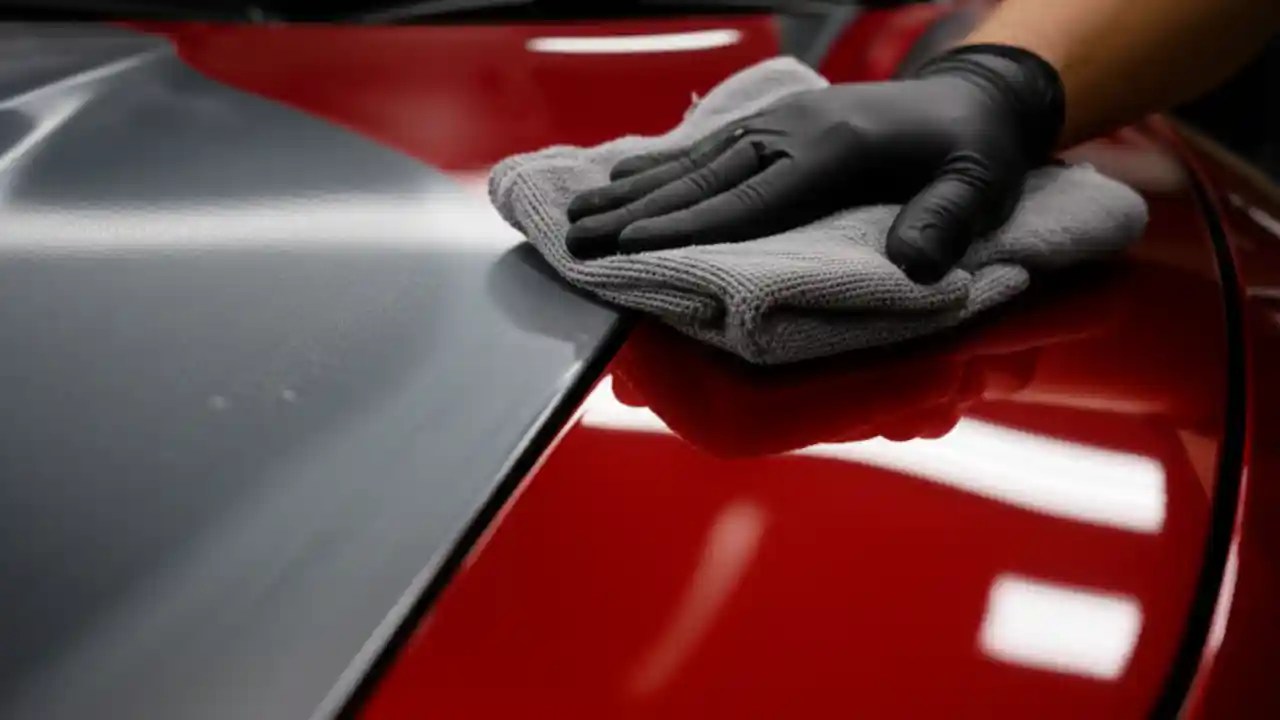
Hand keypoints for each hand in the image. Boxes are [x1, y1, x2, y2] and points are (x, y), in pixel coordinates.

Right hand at [566, 44, 1064, 282]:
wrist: (972, 99)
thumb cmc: (973, 154)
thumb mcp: (980, 184)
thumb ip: (949, 220)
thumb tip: (916, 264)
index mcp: (834, 150)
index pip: (748, 199)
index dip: (686, 226)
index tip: (628, 247)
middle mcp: (793, 131)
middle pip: (703, 178)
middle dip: (635, 212)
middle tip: (576, 238)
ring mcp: (780, 123)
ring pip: (694, 160)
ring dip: (633, 189)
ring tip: (577, 213)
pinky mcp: (777, 126)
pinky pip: (707, 147)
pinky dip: (660, 167)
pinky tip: (622, 179)